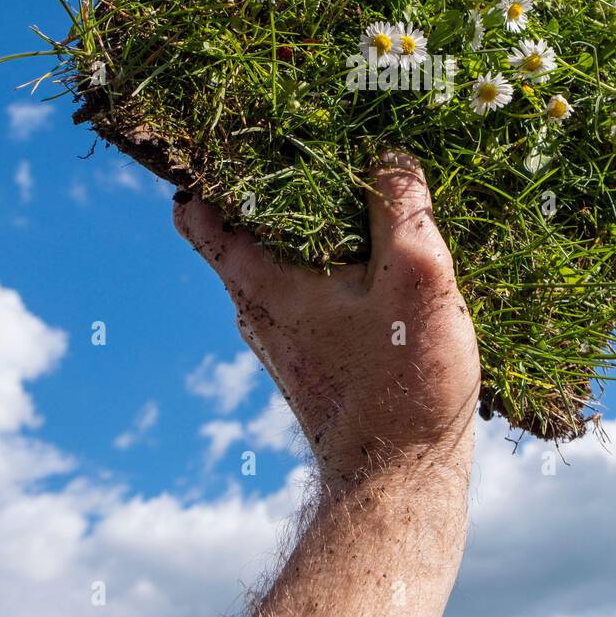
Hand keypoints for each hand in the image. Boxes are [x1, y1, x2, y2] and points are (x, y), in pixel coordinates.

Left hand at [173, 151, 479, 487]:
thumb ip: (401, 206)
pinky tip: (381, 261)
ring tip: (361, 194)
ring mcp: (282, 340)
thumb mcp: (417, 278)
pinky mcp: (313, 361)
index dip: (212, 166)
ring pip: (279, 263)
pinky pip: (308, 293)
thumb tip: (388, 152)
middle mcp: (256, 310)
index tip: (242, 130)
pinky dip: (331, 266)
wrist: (399, 485)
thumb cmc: (402, 382)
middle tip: (321, 143)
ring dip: (310, 228)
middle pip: (243, 231)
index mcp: (260, 282)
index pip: (198, 211)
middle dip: (274, 187)